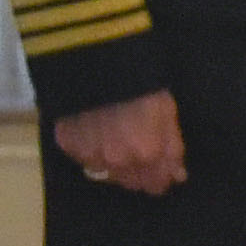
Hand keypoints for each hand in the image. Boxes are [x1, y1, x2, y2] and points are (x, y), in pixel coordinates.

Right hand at [55, 87, 185, 194]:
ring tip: (113, 136)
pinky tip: (94, 130)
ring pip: (105, 173)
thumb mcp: (167, 113)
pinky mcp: (68, 144)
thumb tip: (177, 177)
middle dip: (136, 171)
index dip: (158, 177)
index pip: (154, 186)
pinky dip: (89, 149)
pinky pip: (82, 157)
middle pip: (129, 182)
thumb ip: (173, 149)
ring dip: (112, 162)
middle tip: (135, 147)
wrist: (99, 60)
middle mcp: (117, 162)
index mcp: (146, 155)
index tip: (156, 165)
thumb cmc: (141, 83)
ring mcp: (90, 155)